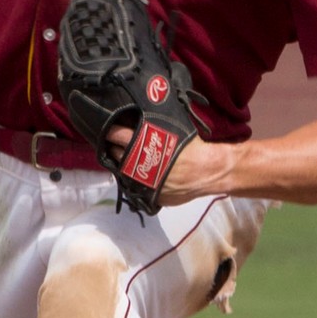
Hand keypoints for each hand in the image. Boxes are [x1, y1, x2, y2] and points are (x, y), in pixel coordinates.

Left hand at [104, 126, 234, 205]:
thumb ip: (155, 129)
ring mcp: (142, 183)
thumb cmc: (192, 146)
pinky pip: (138, 187)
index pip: (116, 136)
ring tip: (129, 159)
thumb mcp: (172, 129)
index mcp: (140, 146)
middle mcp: (136, 165)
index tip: (109, 130)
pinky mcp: (150, 196)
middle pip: (117, 155)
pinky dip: (138, 180)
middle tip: (118, 144)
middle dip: (116, 149)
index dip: (112, 132)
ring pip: (124, 173)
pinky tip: (142, 175)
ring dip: (124, 166)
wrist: (207, 171)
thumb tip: (146, 120)